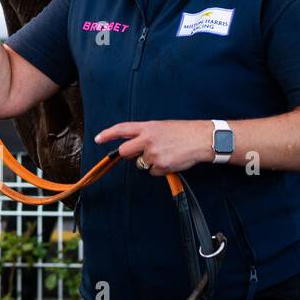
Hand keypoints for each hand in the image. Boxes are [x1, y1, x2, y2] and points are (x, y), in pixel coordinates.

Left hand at [95, 119, 214, 175]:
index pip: (121, 129)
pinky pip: (153, 172)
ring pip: (141, 163)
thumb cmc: (182, 132)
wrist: (202, 139)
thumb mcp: (160, 127)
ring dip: (149, 162)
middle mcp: (147, 139)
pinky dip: (160, 169)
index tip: (98, 139)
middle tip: (141, 153)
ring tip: (166, 153)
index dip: (107, 134)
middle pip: (125, 152)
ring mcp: (153, 153)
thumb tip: (133, 144)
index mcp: (147, 127)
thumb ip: (145, 134)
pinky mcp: (161, 165)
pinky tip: (171, 160)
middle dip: (129, 155)